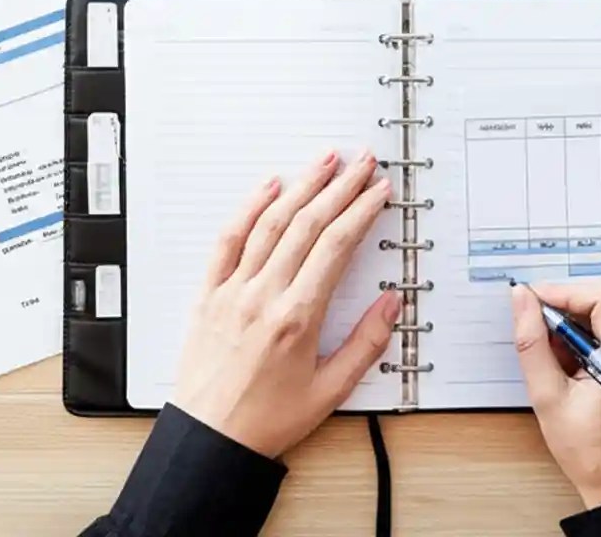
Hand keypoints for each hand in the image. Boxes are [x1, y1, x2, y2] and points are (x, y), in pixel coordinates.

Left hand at [174, 149, 399, 457]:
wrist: (210, 438)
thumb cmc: (267, 420)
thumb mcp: (331, 391)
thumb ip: (366, 344)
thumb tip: (391, 304)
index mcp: (298, 318)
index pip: (336, 246)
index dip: (361, 211)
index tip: (378, 191)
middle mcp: (264, 296)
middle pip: (308, 224)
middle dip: (340, 187)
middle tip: (361, 163)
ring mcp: (233, 291)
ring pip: (270, 223)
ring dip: (300, 186)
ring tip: (323, 161)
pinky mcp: (209, 294)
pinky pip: (228, 241)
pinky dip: (248, 209)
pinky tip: (267, 187)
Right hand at [511, 282, 600, 508]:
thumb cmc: (592, 454)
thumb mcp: (548, 398)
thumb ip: (532, 344)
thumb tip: (522, 300)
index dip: (565, 292)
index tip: (536, 302)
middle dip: (569, 308)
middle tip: (540, 329)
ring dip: (580, 323)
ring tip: (557, 355)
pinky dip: (594, 337)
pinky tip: (576, 364)